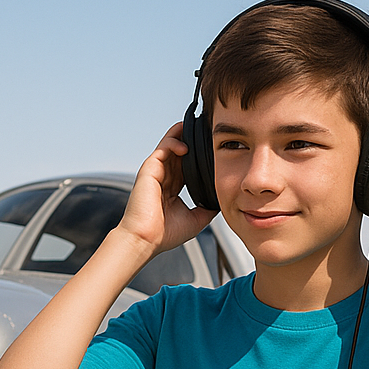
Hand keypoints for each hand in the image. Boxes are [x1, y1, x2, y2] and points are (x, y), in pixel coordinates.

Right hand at [117, 123, 216, 255]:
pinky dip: (174, 142)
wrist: (146, 240)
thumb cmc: (164, 235)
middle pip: (179, 153)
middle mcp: (163, 178)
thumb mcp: (195, 220)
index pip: (186, 166)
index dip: (198, 157)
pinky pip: (163, 148)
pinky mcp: (149, 169)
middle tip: (209, 132)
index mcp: (171, 189)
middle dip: (193, 141)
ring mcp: (155, 173)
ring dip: (184, 135)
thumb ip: (208, 208)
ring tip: (199, 128)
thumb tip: (222, 201)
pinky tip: (186, 146)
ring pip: (171, 146)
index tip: (213, 150)